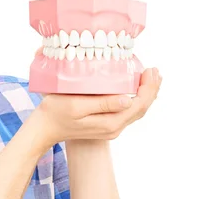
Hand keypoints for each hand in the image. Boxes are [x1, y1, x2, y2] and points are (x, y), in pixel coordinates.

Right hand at [33, 50, 161, 146]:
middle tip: (155, 70)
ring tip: (151, 78)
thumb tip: (128, 100)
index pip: (138, 104)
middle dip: (151, 89)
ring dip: (146, 94)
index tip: (149, 70)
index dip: (148, 88)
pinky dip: (136, 99)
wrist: (44, 128)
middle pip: (141, 108)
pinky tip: (135, 89)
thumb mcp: (77, 105)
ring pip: (136, 111)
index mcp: (110, 123)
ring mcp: (110, 128)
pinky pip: (128, 112)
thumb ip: (103, 103)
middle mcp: (114, 128)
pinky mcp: (105, 125)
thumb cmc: (56, 112)